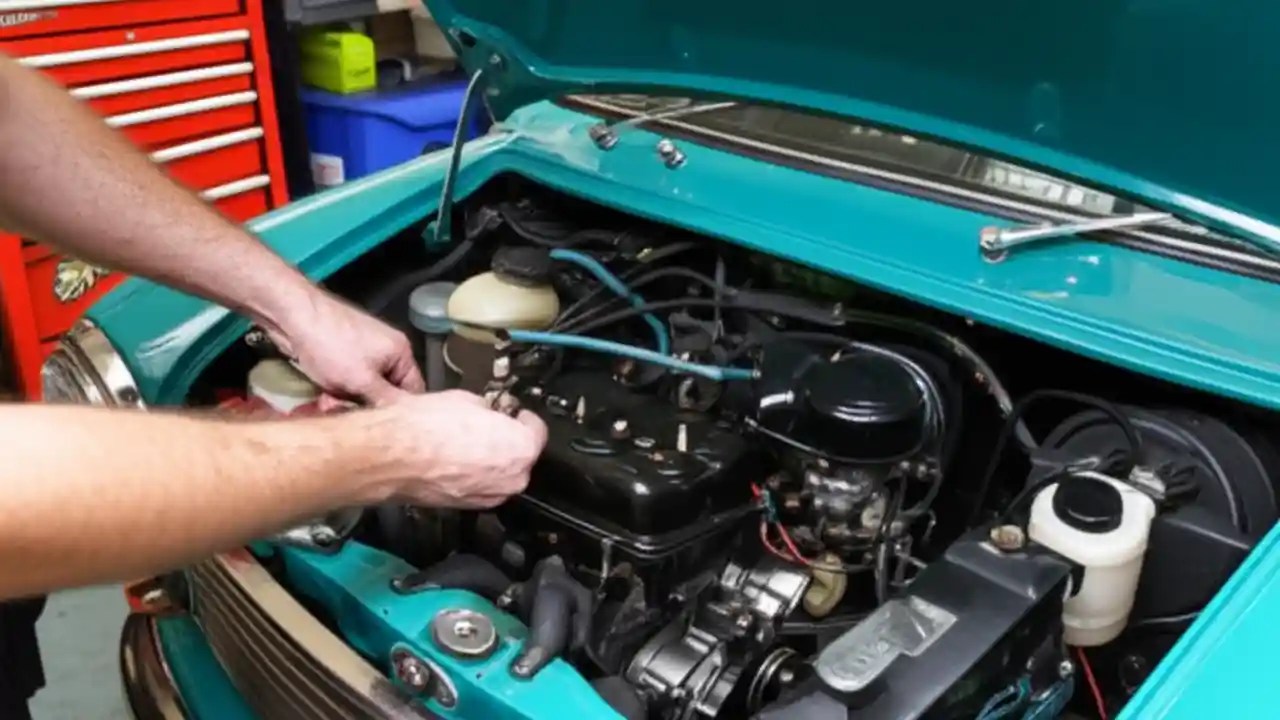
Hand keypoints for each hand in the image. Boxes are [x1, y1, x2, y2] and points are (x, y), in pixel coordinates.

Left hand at [267, 291, 424, 404]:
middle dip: (366, 407)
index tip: (383, 428)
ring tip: (328, 404)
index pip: (413, 391)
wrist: (292, 317)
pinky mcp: (342, 355)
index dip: (399, 412)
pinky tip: (322, 397)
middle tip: (347, 415)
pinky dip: (336, 391)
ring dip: (347, 401)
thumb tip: (408, 419)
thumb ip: (387, 402)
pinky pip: (347, 381)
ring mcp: (362, 352)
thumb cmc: (332, 347)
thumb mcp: (362, 380)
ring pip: (363, 390)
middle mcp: (386, 352)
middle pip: (386, 393)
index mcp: (400, 353)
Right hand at [378, 390, 547, 507]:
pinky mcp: (466, 506)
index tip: (513, 411)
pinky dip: (473, 474)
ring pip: (500, 473)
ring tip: (465, 440)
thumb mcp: (466, 400)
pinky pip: (480, 486)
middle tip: (487, 423)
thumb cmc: (424, 429)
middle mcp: (511, 479)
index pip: (536, 429)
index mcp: (519, 449)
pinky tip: (453, 457)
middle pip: (520, 455)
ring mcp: (489, 497)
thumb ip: (488, 410)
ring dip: (491, 458)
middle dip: (507, 439)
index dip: (522, 416)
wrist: (389, 457)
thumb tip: (489, 412)